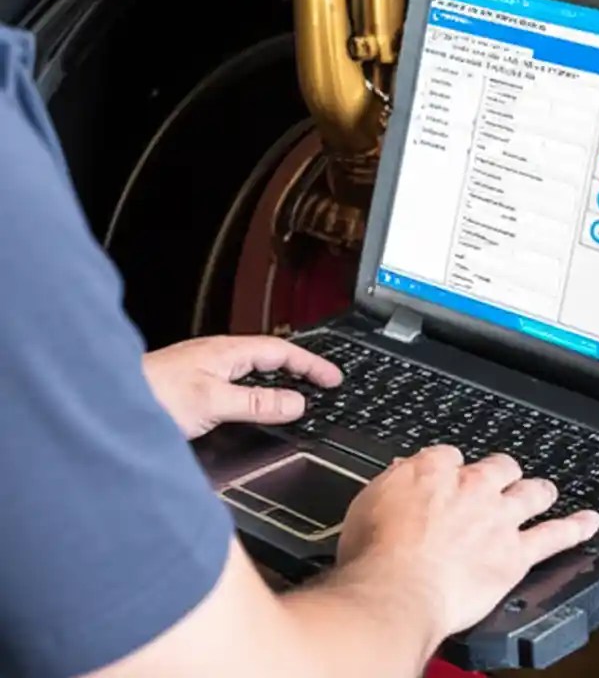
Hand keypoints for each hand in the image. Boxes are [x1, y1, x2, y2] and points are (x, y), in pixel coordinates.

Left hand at [142, 335, 342, 437]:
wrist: (106, 402)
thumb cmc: (151, 395)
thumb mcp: (214, 402)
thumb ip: (257, 403)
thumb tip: (296, 402)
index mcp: (226, 351)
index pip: (282, 351)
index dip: (311, 364)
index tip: (334, 378)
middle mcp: (216, 356)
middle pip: (269, 357)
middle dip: (299, 368)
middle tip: (324, 384)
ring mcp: (203, 369)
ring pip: (252, 370)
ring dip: (277, 379)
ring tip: (298, 393)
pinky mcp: (192, 386)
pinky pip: (237, 383)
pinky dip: (256, 391)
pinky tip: (253, 405)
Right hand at [336, 445, 598, 635]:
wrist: (397, 593)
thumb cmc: (374, 558)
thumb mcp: (365, 506)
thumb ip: (391, 486)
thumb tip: (400, 474)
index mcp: (430, 471)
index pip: (449, 455)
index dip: (451, 468)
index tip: (449, 478)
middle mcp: (471, 488)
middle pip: (499, 466)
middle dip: (500, 472)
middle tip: (499, 481)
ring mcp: (499, 519)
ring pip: (531, 493)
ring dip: (539, 491)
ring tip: (544, 491)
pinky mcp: (516, 553)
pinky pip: (555, 536)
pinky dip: (575, 528)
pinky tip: (588, 523)